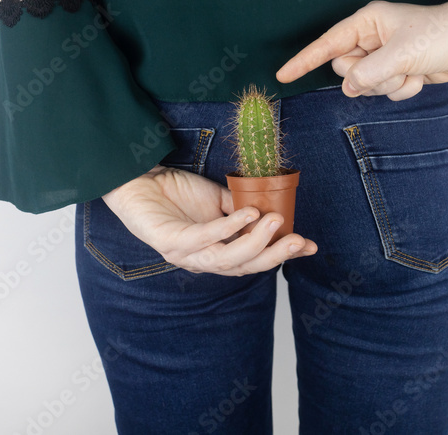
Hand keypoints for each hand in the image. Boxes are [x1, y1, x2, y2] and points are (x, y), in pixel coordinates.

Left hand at [102, 165, 316, 275]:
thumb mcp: (217, 199)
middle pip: (243, 266)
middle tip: (298, 241)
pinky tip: (246, 215)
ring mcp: (185, 254)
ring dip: (255, 242)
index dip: (281, 255)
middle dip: (274, 255)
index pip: (252, 260)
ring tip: (274, 222)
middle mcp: (201, 259)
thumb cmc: (175, 192)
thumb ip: (241, 209)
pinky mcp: (169, 242)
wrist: (138, 180)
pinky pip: (204, 239)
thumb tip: (269, 211)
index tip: (309, 247)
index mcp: (215, 251)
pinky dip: (228, 228)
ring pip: (226, 259)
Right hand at [275, 0, 447, 99]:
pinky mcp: (399, 71)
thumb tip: (349, 86)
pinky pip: (385, 91)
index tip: (282, 76)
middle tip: (393, 69)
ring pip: (365, 84)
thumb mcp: (402, 54)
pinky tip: (420, 77)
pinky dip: (402, 90)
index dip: (303, 61)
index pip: (327, 44)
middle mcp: (372, 38)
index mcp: (367, 22)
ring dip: (388, 86)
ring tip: (410, 72)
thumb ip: (370, 72)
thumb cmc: (442, 34)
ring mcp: (385, 56)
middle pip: (346, 70)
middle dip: (368, 78)